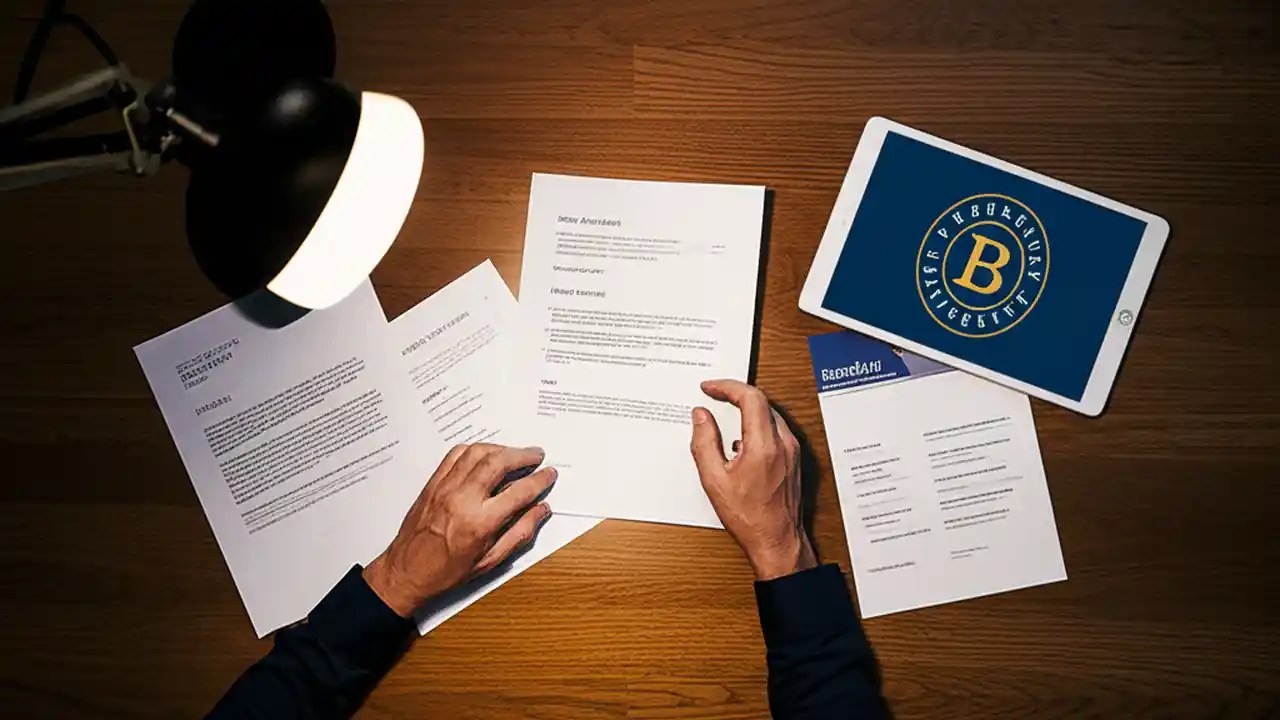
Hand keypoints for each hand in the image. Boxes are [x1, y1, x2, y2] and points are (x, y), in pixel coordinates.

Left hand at [363, 444, 555, 616]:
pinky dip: (475, 449)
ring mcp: (445, 488)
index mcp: (480, 523)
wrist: (406, 572)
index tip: (548, 475)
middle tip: (535, 456)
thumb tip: (540, 512)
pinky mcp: (433, 483)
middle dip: (523, 455)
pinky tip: (484, 454)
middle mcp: (462, 500)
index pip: (519, 492)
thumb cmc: (444, 571)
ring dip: (501, 448)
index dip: (539, 480)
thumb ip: (519, 533)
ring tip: (514, 453)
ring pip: (478, 452)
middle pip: (499, 462)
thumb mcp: (490, 561)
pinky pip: (455, 454)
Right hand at [690, 380, 816, 580]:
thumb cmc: (749, 517)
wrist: (777, 540)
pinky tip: (742, 437)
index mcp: (764, 446)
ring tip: (726, 412)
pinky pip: (776, 429)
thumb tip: (701, 417)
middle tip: (715, 395)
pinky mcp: (795, 458)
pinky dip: (758, 423)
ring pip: (770, 414)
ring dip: (748, 408)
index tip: (710, 387)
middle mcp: (784, 444)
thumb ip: (704, 443)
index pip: (750, 397)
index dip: (727, 386)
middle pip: (762, 401)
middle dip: (736, 394)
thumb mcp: (714, 480)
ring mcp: (793, 450)